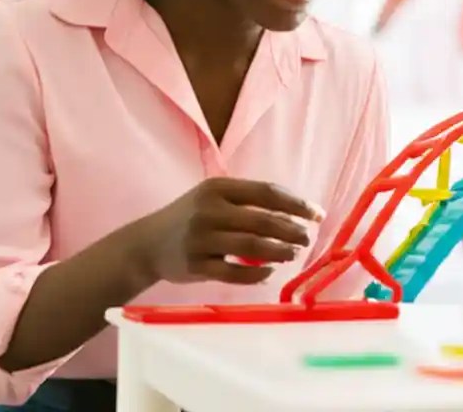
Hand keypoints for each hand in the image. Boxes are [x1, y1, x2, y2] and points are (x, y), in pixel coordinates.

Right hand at [130, 178, 324, 285]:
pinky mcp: (195, 266)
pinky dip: (256, 273)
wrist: (145, 244)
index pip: (267, 192)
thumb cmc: (190, 217)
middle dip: (291, 230)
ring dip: (279, 251)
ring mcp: (200, 239)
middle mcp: (208, 211)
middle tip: (307, 239)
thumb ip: (248, 200)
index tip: (317, 214)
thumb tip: (298, 211)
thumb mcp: (213, 197)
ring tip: (293, 254)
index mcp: (217, 188)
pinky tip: (269, 272)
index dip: (297, 204)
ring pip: (251, 246)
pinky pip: (234, 273)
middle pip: (263, 220)